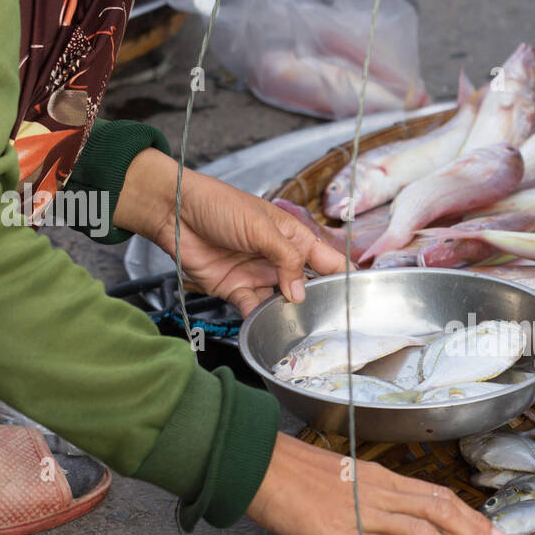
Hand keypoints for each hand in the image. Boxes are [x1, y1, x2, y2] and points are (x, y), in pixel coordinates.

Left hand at [116, 150, 346, 314]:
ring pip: (283, 303)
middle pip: (308, 286)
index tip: (360, 296)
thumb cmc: (220, 206)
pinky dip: (261, 319)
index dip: (344, 276)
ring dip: (289, 315)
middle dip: (318, 303)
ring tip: (301, 329)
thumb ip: (286, 259)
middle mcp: (279, 259)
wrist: (174, 212)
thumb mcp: (262, 227)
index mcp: (293, 237)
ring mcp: (259, 276)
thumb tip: (301, 293)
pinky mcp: (236, 290)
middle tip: (331, 322)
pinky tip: (269, 326)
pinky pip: (255, 310)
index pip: (327, 260)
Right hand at [246, 433, 506, 534]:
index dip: (470, 516)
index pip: (437, 496)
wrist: (261, 467)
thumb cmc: (294, 475)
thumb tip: (386, 518)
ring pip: (423, 533)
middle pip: (441, 513)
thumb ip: (367, 496)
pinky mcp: (344, 534)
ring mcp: (364, 513)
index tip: (493, 533)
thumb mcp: (342, 479)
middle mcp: (381, 493)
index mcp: (382, 479)